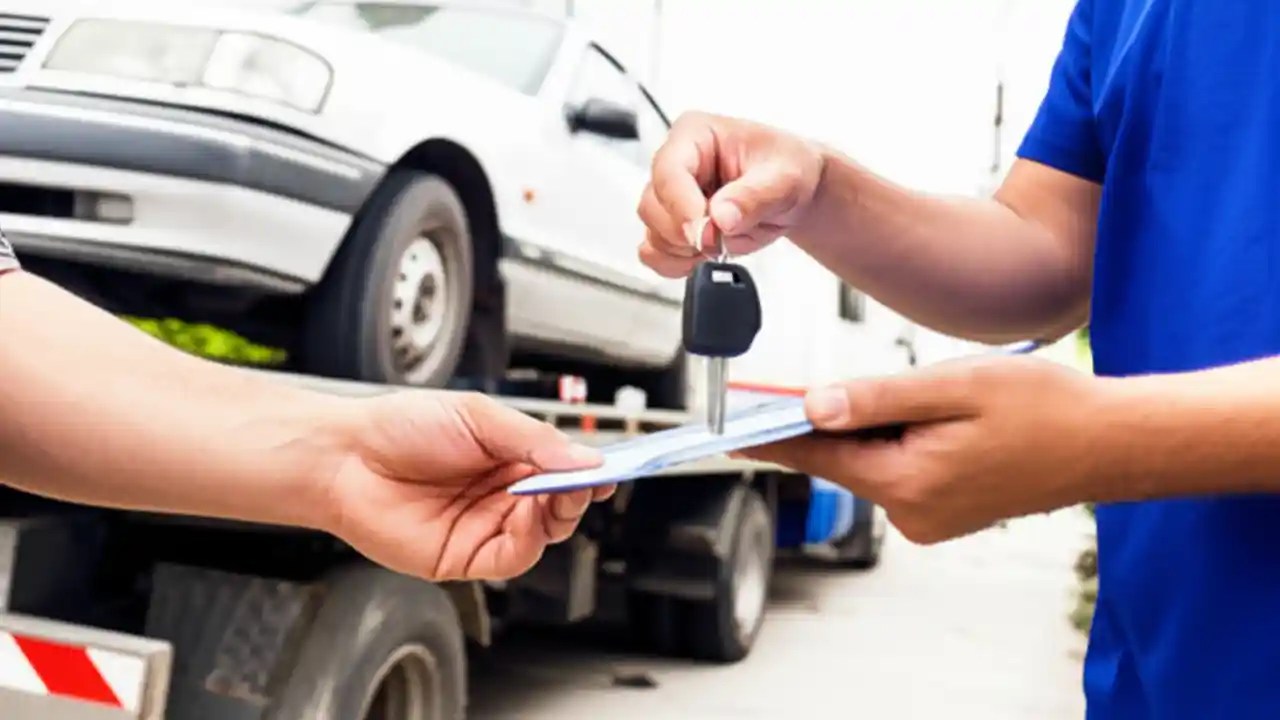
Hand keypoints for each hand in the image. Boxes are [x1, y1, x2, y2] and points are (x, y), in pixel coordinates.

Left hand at [323, 391, 611, 580]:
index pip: (563, 469)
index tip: (612, 464)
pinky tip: (528, 513)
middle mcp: (500, 494)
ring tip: (554, 490)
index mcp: (508, 457)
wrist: (345, 457)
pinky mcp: (465, 557)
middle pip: (560, 504)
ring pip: (544, 533)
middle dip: (579, 492)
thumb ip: (533, 440)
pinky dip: (530, 539)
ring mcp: (484, 526)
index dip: (589, 469)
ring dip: (557, 513)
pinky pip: (513, 557)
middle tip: (589, 479)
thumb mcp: (478, 416)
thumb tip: (584, 458)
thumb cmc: (398, 428)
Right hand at [638, 111, 825, 276]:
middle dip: (687, 232)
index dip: (683, 206)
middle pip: (652, 206)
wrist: (796, 194)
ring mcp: (671, 198)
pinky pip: (655, 253)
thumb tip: (721, 217)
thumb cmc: (788, 169)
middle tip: (723, 238)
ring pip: (653, 233)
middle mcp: (675, 163)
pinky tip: (706, 255)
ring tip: (723, 241)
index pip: (669, 171)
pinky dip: (678, 263)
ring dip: (686, 249)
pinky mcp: (672, 226)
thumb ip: (754, 196)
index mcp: (695, 134)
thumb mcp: (784, 178)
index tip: (706, 231)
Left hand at [736, 355, 1108, 543]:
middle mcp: (911, 514)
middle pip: (844, 456)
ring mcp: (927, 521)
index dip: (770, 437)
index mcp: (908, 483)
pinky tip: (946, 422)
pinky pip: (900, 471)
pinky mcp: (942, 516)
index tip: (724, 432)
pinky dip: (904, 442)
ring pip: (873, 461)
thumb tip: (811, 407)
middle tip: (890, 382)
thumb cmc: (1040, 407)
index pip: (817, 457)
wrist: (1108, 444)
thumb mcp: (953, 386)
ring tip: (942, 402)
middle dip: (845, 416)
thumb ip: (877, 398)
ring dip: (883, 426)